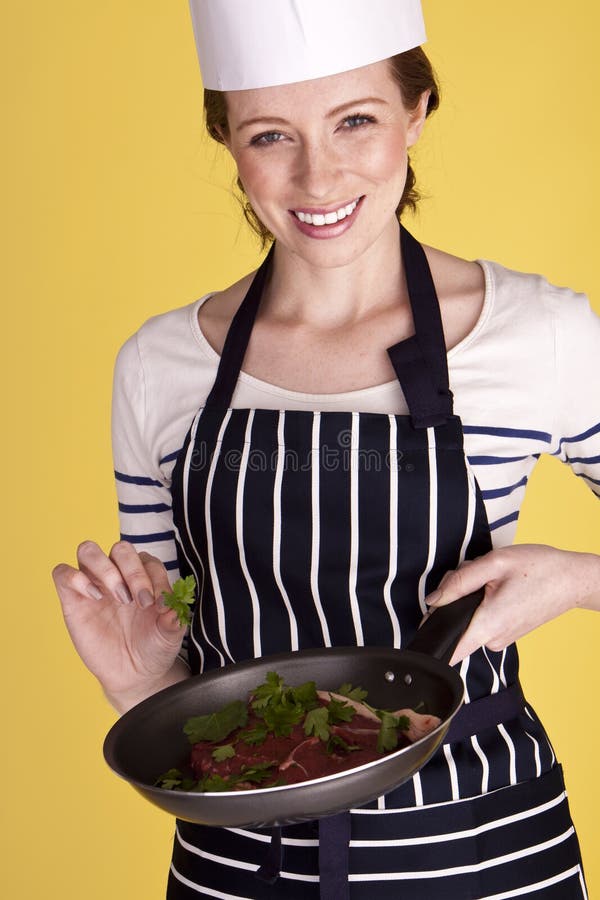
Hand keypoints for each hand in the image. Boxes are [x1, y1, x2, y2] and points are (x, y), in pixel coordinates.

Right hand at [53, 541, 188, 709]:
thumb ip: (174, 619)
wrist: (133, 674)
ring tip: (120, 598)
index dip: (157, 579)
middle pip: (121, 549)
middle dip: (134, 572)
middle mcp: (118, 575)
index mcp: (144, 576)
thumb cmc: (153, 646)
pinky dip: (75, 578)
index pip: (149, 561)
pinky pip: (62, 573)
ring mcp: (94, 585)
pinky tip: (95, 597)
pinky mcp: (72, 599)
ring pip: (88, 550)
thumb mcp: (170, 635)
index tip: (160, 604)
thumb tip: (173, 607)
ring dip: (106, 570)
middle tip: (141, 602)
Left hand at [425, 544, 599, 664]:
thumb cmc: (539, 568)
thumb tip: (433, 600)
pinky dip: (482, 603)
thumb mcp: (494, 564)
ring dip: (469, 599)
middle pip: (454, 626)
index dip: (431, 637)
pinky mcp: (506, 633)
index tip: (426, 624)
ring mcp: (501, 638)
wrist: (572, 579)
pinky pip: (481, 621)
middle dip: (453, 600)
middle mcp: (493, 639)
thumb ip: (459, 582)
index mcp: (488, 625)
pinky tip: (498, 587)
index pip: (449, 651)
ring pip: (468, 621)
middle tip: (474, 576)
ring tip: (492, 580)